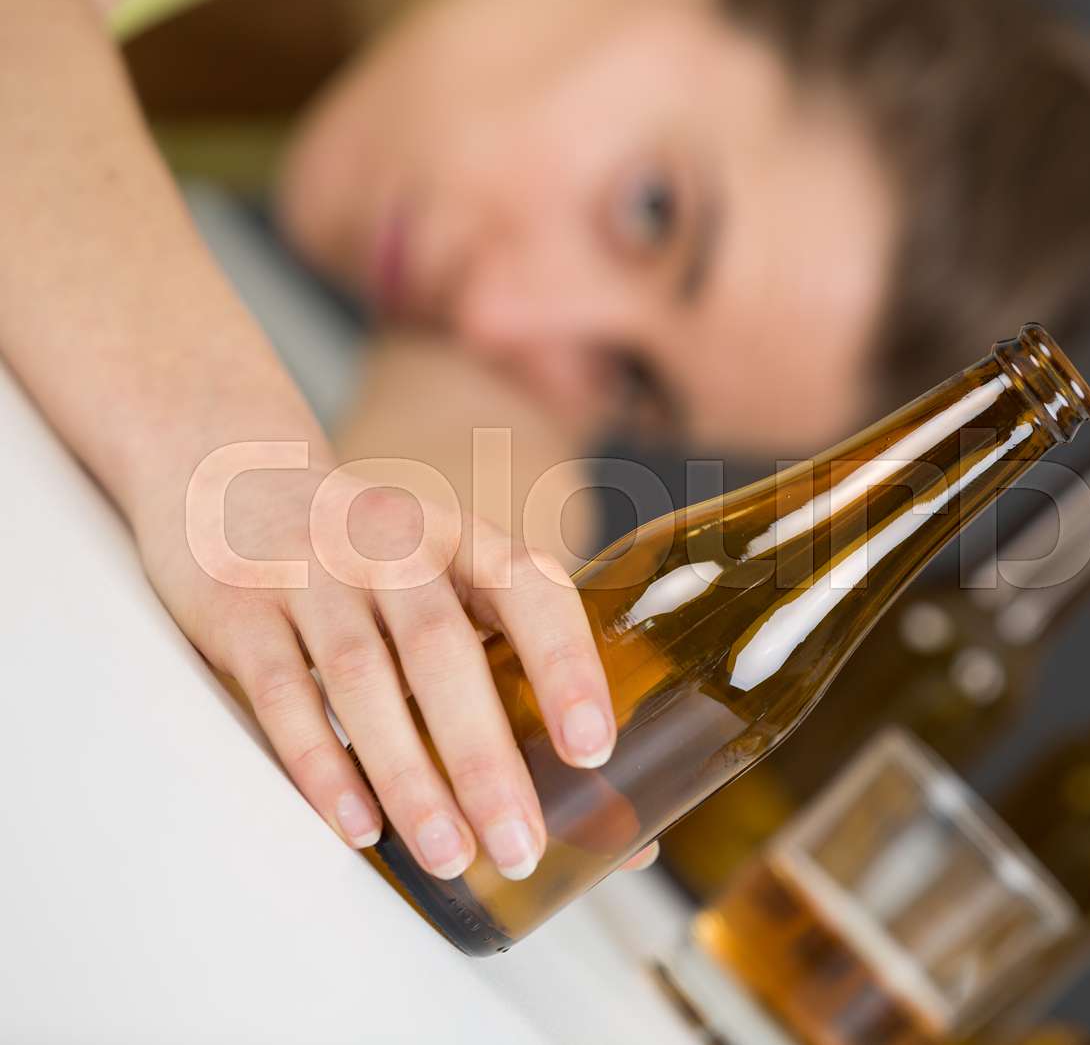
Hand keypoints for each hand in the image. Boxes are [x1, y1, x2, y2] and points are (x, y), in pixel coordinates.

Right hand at [139, 456, 622, 882]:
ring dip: (408, 776)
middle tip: (520, 843)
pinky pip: (284, 694)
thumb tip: (616, 822)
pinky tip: (358, 825)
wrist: (228, 480)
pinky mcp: (241, 611)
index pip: (530, 591)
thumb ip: (509, 671)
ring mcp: (312, 573)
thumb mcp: (443, 581)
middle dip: (485, 757)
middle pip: (443, 650)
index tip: (593, 749)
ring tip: (449, 854)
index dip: (565, 665)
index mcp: (463, 540)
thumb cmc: (373, 562)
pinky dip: (322, 765)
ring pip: (362, 679)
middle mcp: (392, 545)